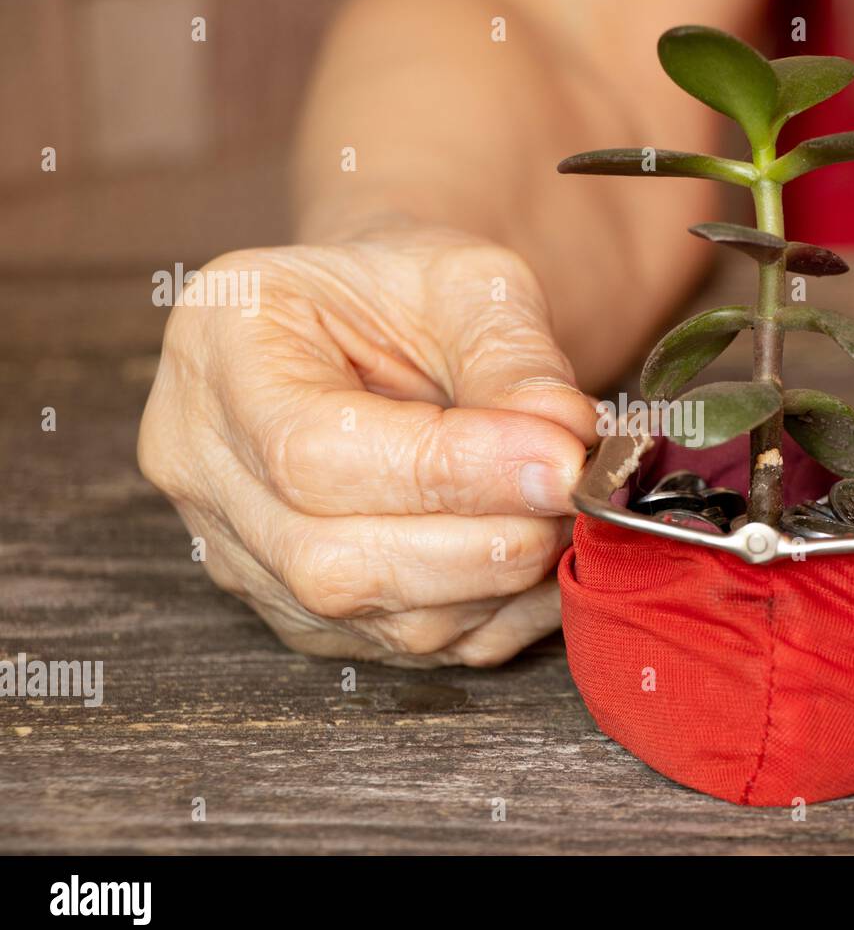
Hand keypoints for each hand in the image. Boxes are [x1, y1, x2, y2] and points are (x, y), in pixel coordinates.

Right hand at [138, 226, 596, 666]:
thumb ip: (514, 359)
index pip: (314, 451)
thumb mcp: (468, 283)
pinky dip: (491, 616)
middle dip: (479, 544)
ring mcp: (241, 551)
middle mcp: (203, 464)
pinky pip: (400, 646)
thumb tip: (563, 445)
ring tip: (564, 519)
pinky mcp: (298, 610)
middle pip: (330, 558)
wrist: (377, 328)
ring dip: (494, 584)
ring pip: (370, 616)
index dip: (449, 472)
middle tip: (574, 497)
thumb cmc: (411, 291)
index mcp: (221, 349)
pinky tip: (542, 563)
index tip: (558, 463)